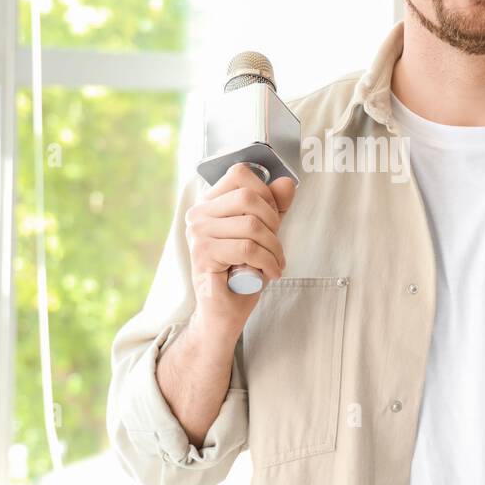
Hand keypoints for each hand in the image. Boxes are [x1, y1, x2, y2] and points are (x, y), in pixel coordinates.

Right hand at [185, 162, 295, 332]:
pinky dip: (268, 262)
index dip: (265, 192)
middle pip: (248, 198)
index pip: (239, 174)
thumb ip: (274, 207)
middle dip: (273, 222)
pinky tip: (272, 273)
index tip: (273, 219)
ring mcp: (197, 233)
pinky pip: (247, 248)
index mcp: (209, 203)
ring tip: (276, 262)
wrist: (224, 310)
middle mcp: (198, 213)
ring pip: (251, 225)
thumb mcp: (264, 234)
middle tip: (276, 245)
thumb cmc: (242, 271)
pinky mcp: (203, 254)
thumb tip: (287, 182)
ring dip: (274, 247)